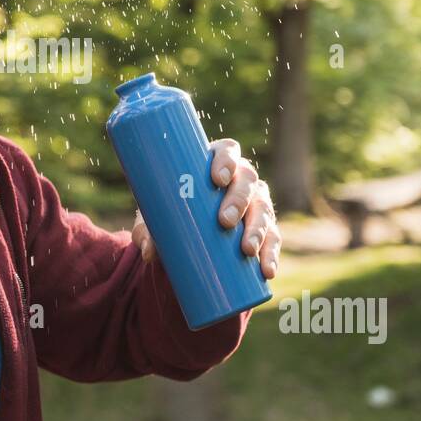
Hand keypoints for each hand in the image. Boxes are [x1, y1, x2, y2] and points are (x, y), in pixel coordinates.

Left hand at [131, 138, 279, 278]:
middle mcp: (240, 179)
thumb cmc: (170, 213)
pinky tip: (267, 270)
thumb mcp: (155, 216)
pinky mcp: (264, 229)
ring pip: (263, 209)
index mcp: (214, 163)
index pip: (227, 150)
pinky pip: (273, 238)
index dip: (227, 160)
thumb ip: (147, 229)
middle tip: (224, 221)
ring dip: (259, 229)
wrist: (185, 237)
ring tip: (246, 250)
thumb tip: (148, 252)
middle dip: (239, 200)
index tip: (217, 178)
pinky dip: (271, 254)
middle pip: (248, 181)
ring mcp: (255, 203)